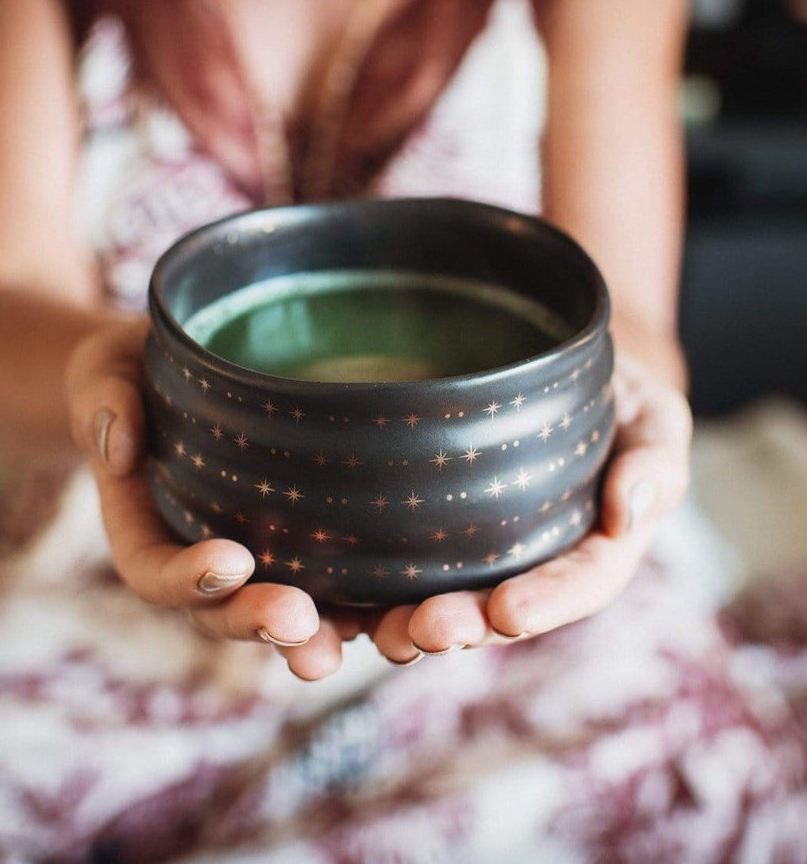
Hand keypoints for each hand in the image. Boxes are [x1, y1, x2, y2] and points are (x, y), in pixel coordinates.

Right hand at [65, 317, 356, 679]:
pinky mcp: (311, 545)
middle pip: (226, 614)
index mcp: (146, 531)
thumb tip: (119, 441)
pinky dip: (376, 604)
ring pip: (292, 617)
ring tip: (372, 641)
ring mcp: (262, 559)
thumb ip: (103, 400)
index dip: (187, 579)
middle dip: (262, 623)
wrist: (182, 374)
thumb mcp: (105, 368)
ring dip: (332, 634)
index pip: (155, 573)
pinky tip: (416, 607)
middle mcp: (205, 561)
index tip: (229, 560)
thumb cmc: (136, 369)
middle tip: (299, 623)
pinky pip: (341, 585)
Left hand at [366, 352, 692, 662]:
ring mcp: (477, 548)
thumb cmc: (611, 392)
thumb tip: (631, 510)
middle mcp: (532, 559)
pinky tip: (342, 597)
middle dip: (467, 624)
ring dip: (412, 621)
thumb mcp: (650, 412)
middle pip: (501, 605)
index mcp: (594, 544)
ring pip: (445, 596)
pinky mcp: (429, 526)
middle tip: (428, 630)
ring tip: (383, 630)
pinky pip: (401, 561)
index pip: (581, 581)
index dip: (549, 602)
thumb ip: (656, 456)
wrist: (550, 366)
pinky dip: (372, 588)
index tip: (510, 611)